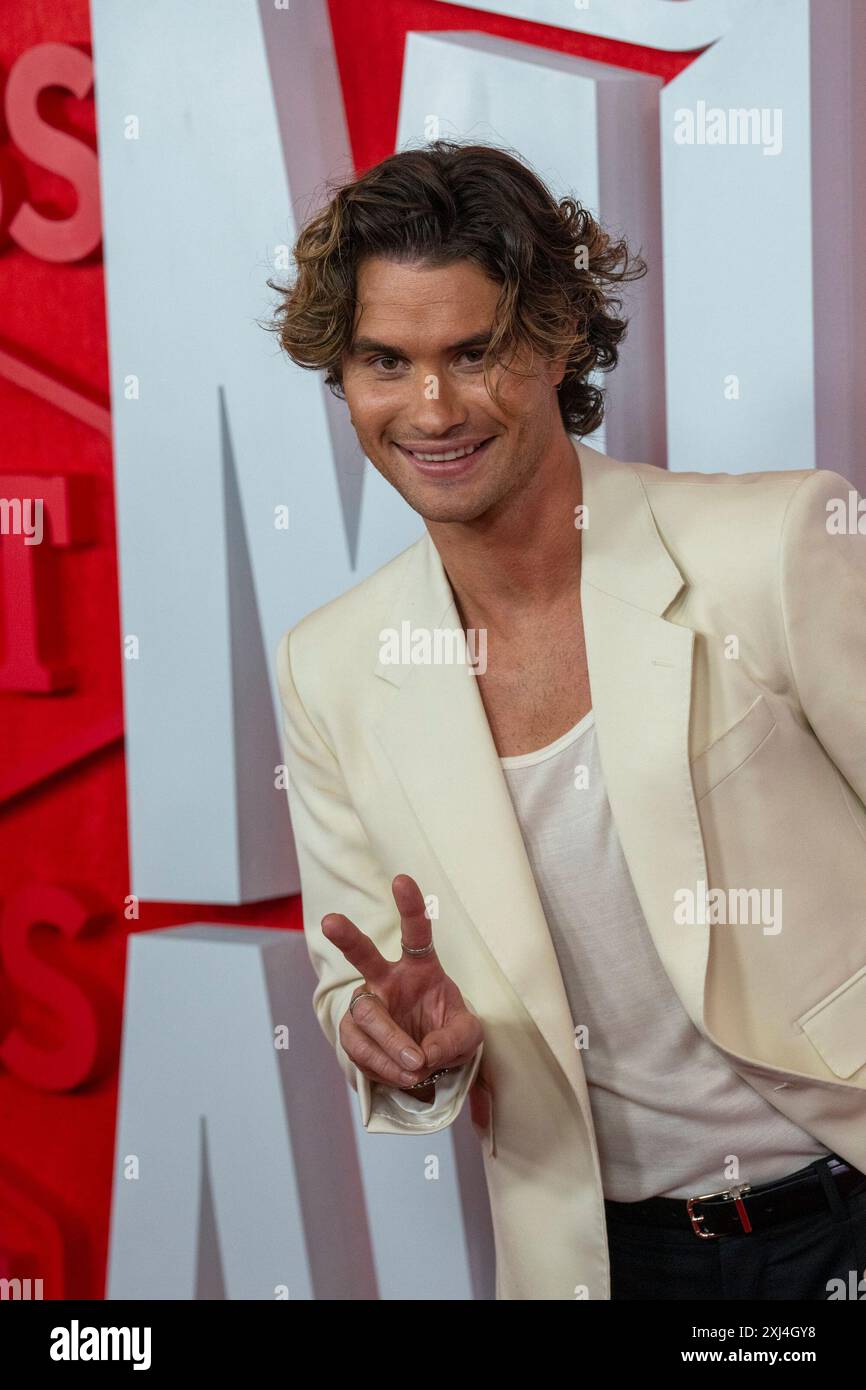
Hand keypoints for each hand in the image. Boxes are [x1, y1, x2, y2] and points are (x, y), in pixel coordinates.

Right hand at [324, 874, 482, 1100]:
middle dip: (347, 938)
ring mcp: (369, 1006)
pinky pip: (360, 1048)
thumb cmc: (447, 1036)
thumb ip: (454, 1040)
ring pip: (365, 1014)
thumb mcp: (468, 1037)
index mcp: (421, 967)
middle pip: (364, 956)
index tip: (401, 880)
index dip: (409, 906)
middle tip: (330, 921)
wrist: (428, 1067)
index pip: (416, 932)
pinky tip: (403, 1075)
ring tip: (415, 1064)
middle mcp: (388, 980)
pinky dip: (383, 1066)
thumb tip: (425, 1053)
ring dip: (389, 1042)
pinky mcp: (355, 1035)